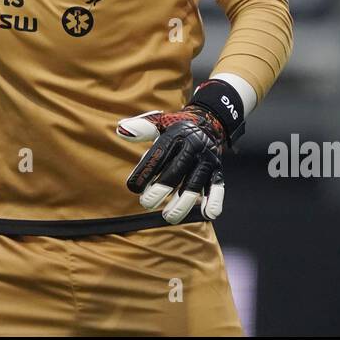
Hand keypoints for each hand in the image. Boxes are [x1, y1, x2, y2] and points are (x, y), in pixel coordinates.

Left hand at [117, 108, 226, 223]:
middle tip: (146, 204)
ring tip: (168, 217)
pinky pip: (217, 186)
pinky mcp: (217, 170)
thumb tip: (122, 130)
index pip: (159, 154)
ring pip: (195, 183)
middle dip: (161, 189)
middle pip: (177, 170)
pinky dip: (214, 200)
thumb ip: (142, 128)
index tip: (133, 187)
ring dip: (182, 202)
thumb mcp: (159, 123)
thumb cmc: (175, 129)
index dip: (145, 171)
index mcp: (176, 134)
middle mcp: (193, 146)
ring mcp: (207, 159)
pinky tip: (207, 214)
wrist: (206, 124)